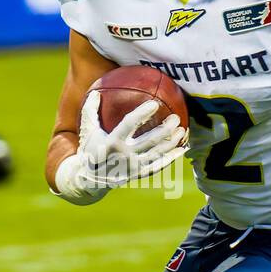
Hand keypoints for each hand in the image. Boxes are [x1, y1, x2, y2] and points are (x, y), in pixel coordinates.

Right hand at [71, 92, 186, 189]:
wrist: (89, 179)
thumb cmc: (90, 150)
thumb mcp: (87, 130)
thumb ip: (90, 111)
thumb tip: (95, 91)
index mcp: (112, 141)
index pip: (129, 124)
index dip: (142, 114)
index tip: (154, 104)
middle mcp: (124, 154)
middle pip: (150, 140)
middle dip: (165, 129)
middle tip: (175, 117)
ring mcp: (133, 166)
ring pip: (157, 153)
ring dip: (172, 142)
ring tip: (183, 130)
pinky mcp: (138, 174)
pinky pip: (158, 166)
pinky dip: (171, 158)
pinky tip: (182, 150)